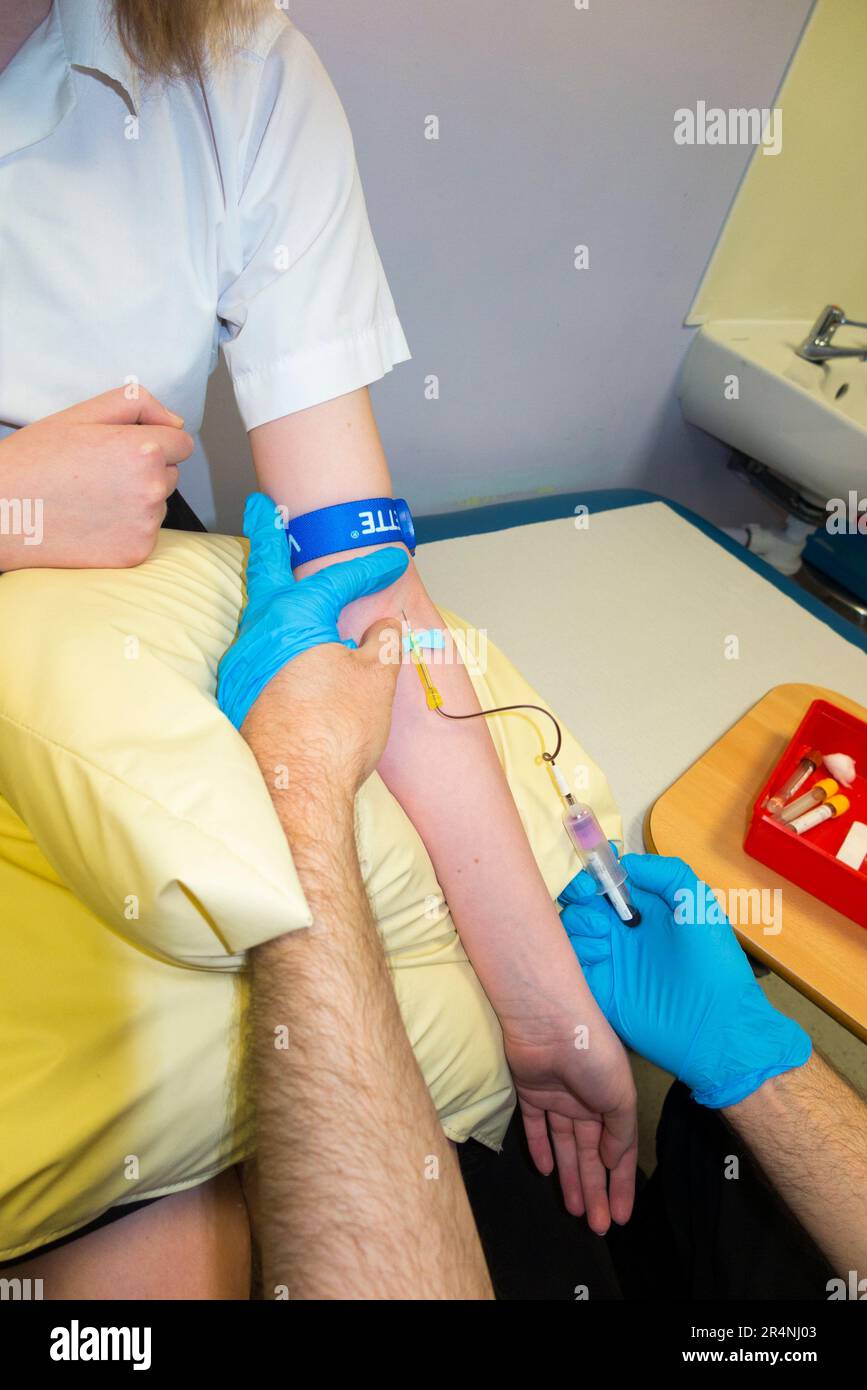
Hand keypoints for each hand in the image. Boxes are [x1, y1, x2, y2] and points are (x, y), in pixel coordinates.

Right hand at [0, 387, 192, 568]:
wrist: (3, 512)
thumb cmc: (36, 460)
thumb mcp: (81, 413)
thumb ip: (136, 404)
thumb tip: (176, 422)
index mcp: (143, 450)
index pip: (182, 443)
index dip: (153, 441)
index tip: (124, 448)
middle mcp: (152, 489)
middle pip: (171, 474)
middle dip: (145, 470)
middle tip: (99, 472)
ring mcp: (145, 525)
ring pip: (158, 504)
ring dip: (137, 500)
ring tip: (92, 497)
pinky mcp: (135, 553)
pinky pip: (145, 533)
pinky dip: (126, 528)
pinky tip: (93, 521)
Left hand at [218, 492, 408, 788]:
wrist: (295, 795)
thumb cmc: (334, 735)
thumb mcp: (374, 681)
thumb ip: (380, 643)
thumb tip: (383, 625)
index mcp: (292, 619)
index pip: (333, 580)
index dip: (367, 569)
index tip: (391, 559)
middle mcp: (257, 635)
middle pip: (267, 574)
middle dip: (270, 538)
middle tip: (262, 508)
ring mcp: (241, 667)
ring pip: (258, 615)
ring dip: (272, 593)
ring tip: (279, 574)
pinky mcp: (238, 698)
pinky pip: (258, 651)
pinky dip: (272, 635)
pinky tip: (286, 643)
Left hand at [502, 1002, 637, 1234]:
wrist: (549, 1022)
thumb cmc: (593, 1055)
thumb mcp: (620, 1097)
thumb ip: (619, 1135)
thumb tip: (612, 1162)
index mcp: (613, 1102)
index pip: (619, 1152)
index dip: (620, 1184)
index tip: (622, 1217)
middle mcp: (587, 1102)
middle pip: (590, 1156)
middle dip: (595, 1190)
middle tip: (598, 1226)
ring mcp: (558, 1098)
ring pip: (565, 1147)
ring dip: (569, 1178)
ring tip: (575, 1211)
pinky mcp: (530, 1092)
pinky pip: (535, 1127)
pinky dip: (540, 1148)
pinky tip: (546, 1172)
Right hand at [559, 852, 811, 1106]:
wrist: (715, 1026)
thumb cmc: (713, 962)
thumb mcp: (698, 905)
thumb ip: (666, 872)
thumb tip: (624, 860)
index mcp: (644, 910)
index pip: (608, 881)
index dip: (596, 870)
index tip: (595, 866)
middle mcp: (620, 931)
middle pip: (582, 901)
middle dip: (579, 892)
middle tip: (588, 895)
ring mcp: (608, 959)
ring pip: (571, 928)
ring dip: (579, 921)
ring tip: (604, 933)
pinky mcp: (598, 988)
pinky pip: (572, 963)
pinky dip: (578, 951)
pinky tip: (601, 954)